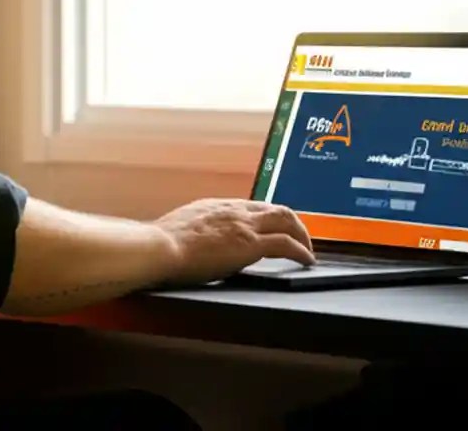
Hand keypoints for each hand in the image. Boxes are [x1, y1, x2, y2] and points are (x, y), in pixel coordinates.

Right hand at [151, 199, 314, 285]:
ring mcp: (243, 225)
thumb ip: (194, 233)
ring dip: (302, 234)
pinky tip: (307, 261)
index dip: (268, 217)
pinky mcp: (249, 244)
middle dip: (292, 222)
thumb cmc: (160, 245)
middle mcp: (234, 210)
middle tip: (300, 238)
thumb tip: (193, 244)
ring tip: (308, 249)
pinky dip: (301, 251)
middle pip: (275, 209)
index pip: (252, 206)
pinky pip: (286, 244)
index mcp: (216, 206)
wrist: (159, 247)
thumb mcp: (180, 230)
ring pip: (286, 220)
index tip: (274, 228)